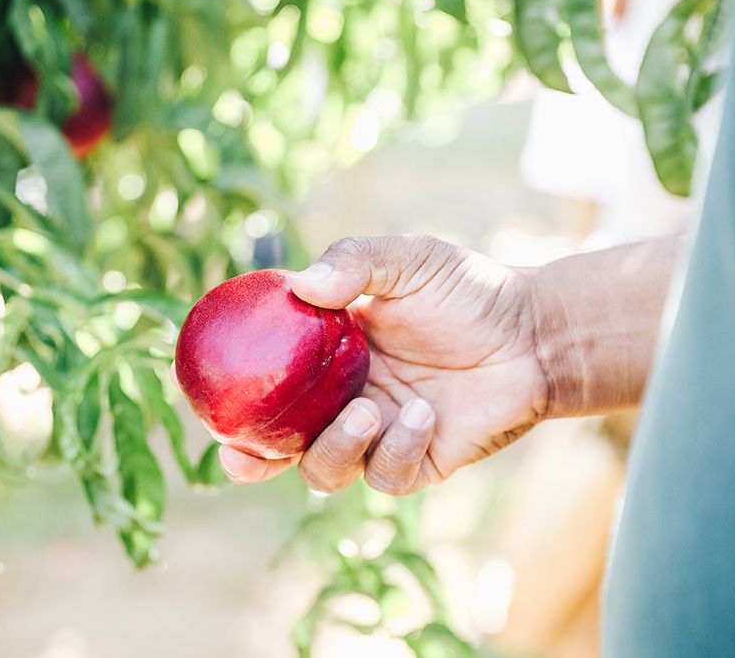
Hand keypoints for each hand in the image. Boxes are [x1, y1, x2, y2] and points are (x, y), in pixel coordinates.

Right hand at [178, 235, 549, 493]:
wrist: (533, 331)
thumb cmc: (467, 291)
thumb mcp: (409, 259)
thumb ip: (355, 260)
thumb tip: (300, 285)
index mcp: (328, 358)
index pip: (268, 384)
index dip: (234, 397)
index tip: (202, 398)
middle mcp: (344, 400)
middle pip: (281, 445)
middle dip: (253, 461)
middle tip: (244, 456)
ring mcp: (379, 435)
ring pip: (326, 470)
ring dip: (336, 447)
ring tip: (368, 409)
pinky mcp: (417, 461)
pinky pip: (385, 476)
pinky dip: (396, 449)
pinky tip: (424, 415)